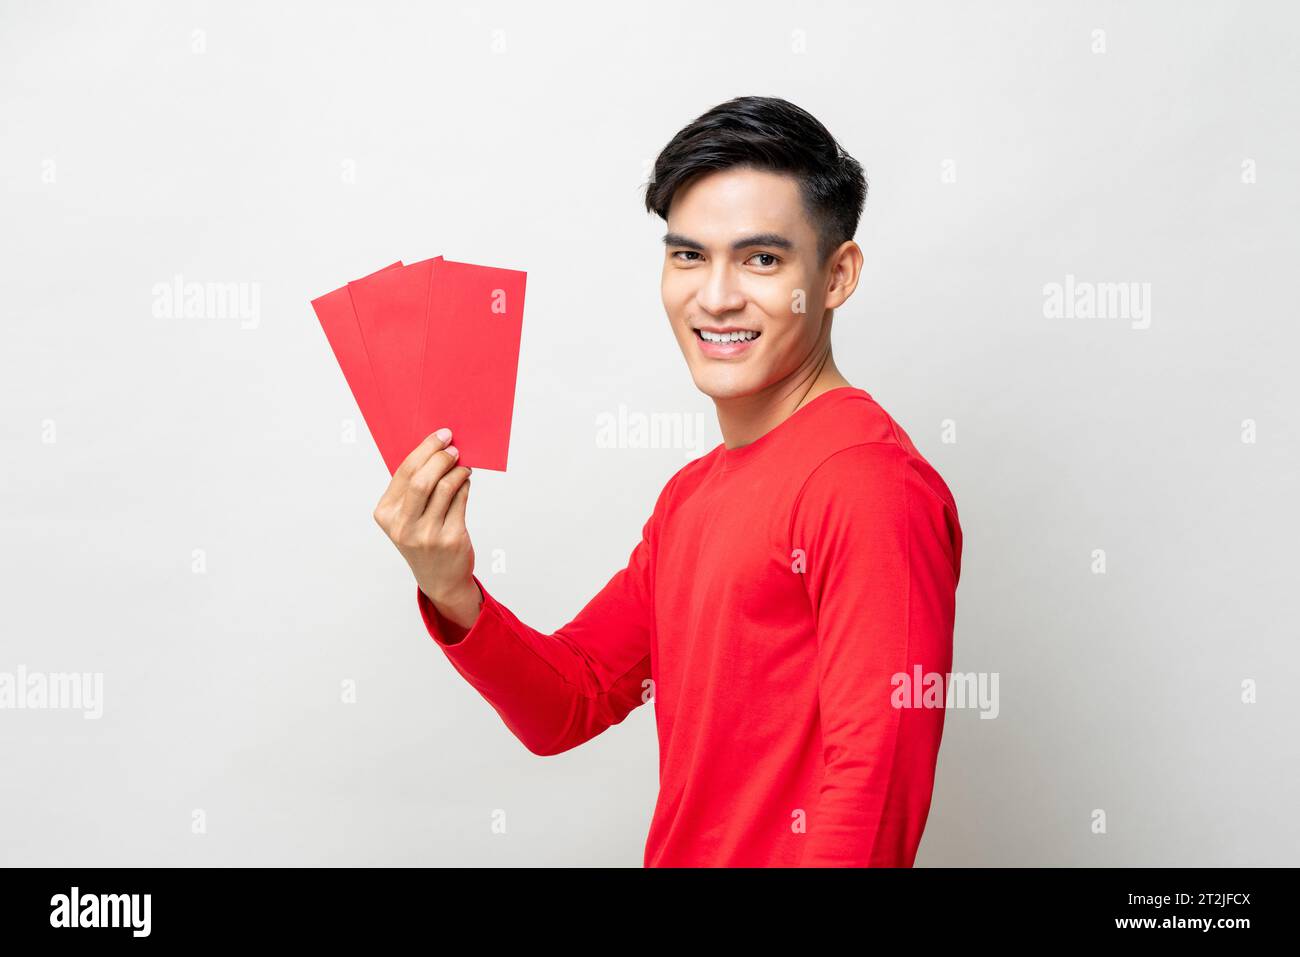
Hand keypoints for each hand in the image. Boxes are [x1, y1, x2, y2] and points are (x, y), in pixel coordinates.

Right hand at [373, 428, 480, 627]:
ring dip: (457, 471)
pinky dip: (465, 485)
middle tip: (454, 448)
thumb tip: (437, 450)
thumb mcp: (407, 517)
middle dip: (441, 457)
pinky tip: (465, 480)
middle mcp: (403, 526)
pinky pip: (461, 501)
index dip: (425, 450)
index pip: (404, 473)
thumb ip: (415, 488)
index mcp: (385, 514)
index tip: (441, 436)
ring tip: (463, 465)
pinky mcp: (450, 539)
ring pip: (445, 488)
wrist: (439, 579)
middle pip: (422, 480)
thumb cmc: (422, 539)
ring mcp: (427, 534)